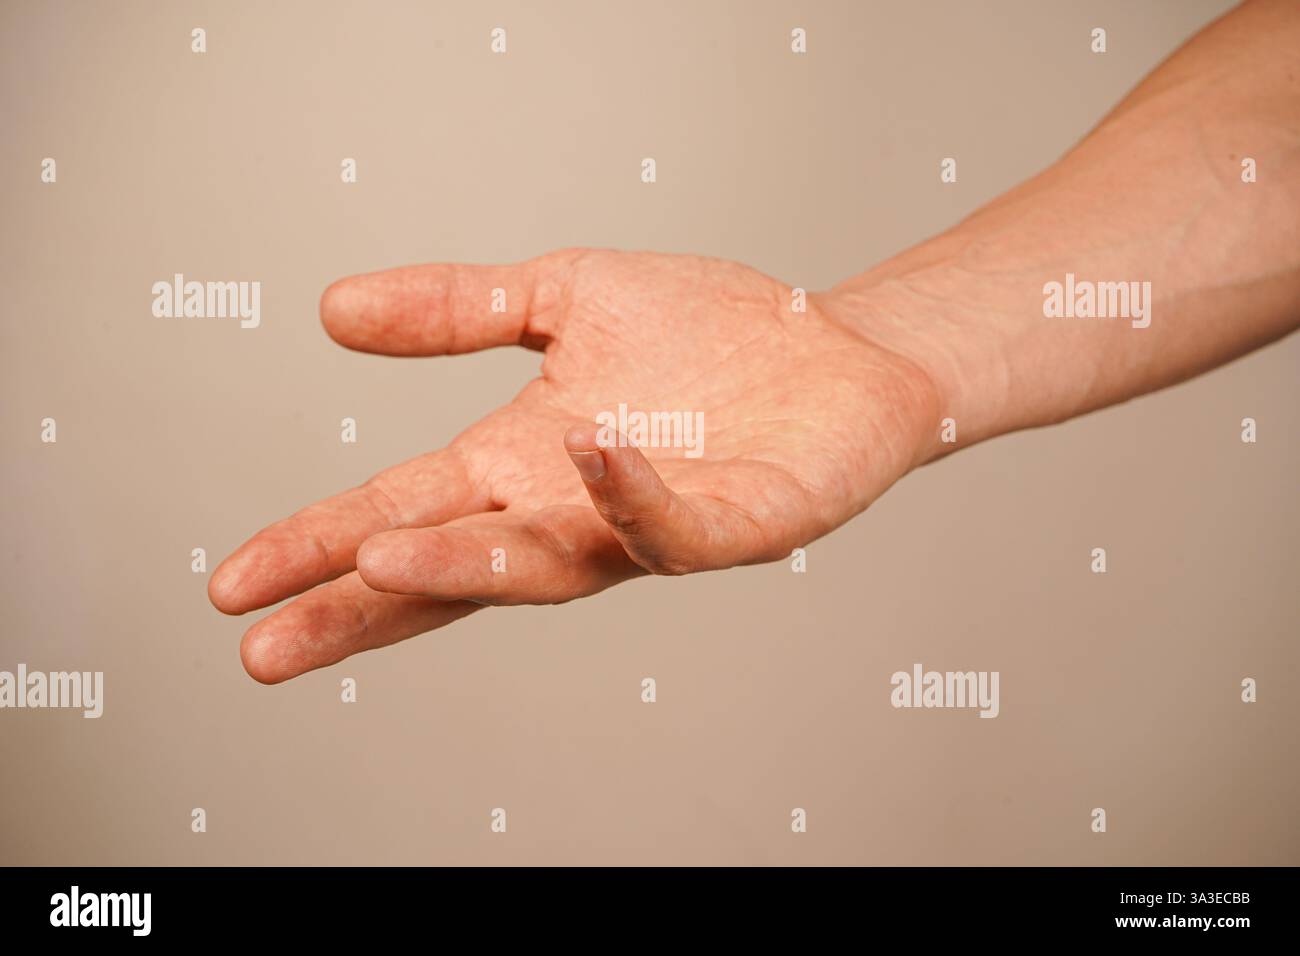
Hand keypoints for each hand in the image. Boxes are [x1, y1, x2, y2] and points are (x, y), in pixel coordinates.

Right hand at [209, 249, 939, 682]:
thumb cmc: (708, 335)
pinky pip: (680, 528)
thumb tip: (330, 309)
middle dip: (358, 608)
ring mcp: (652, 528)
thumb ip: (457, 305)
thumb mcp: (561, 294)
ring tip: (379, 562)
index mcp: (520, 466)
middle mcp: (572, 513)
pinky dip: (633, 496)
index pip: (400, 513)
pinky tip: (590, 449)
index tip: (234, 583)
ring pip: (550, 567)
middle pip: (451, 571)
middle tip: (265, 649)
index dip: (318, 548)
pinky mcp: (742, 526)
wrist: (835, 349)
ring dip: (469, 565)